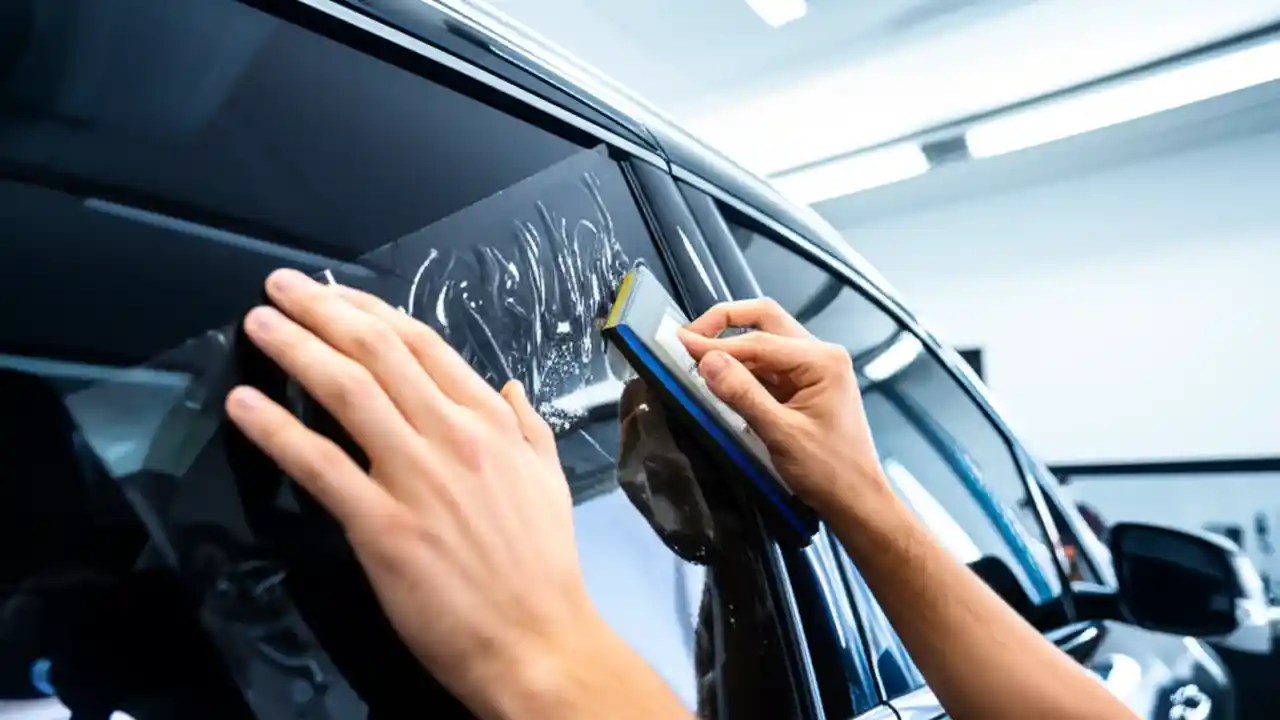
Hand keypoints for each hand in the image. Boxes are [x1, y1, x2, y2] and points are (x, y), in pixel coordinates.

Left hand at [225, 269, 634, 718]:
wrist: (537, 640)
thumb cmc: (542, 566)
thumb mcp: (549, 480)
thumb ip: (527, 425)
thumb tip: (506, 384)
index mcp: (490, 421)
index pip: (422, 343)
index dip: (369, 310)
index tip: (335, 294)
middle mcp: (451, 435)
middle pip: (377, 352)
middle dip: (323, 309)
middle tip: (280, 286)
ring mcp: (415, 477)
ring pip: (346, 391)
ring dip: (296, 348)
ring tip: (259, 323)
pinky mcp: (381, 524)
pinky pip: (320, 465)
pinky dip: (277, 430)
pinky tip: (246, 406)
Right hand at [678, 299, 887, 513]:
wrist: (856, 500)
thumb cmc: (829, 471)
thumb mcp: (781, 434)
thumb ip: (743, 395)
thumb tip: (706, 361)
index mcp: (822, 360)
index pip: (759, 341)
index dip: (716, 342)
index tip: (680, 343)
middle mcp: (820, 355)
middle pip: (766, 321)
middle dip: (726, 323)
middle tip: (689, 337)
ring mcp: (813, 369)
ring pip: (765, 343)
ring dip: (732, 349)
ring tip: (697, 360)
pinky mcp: (803, 386)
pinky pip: (767, 367)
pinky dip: (742, 369)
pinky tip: (721, 379)